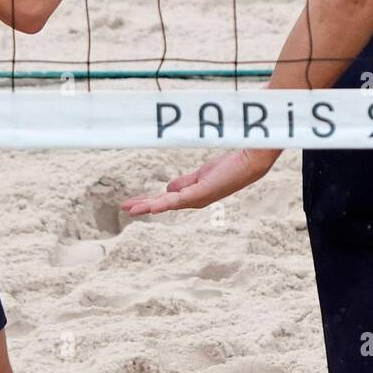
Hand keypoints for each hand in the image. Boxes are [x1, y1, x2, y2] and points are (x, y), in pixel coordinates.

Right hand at [121, 149, 275, 215]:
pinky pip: (180, 199)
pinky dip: (165, 202)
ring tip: (131, 209)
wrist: (247, 163)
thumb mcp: (200, 176)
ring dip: (148, 206)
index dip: (147, 201)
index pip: (164, 199)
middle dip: (143, 206)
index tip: (129, 205)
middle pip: (162, 204)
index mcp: (191, 195)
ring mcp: (197, 197)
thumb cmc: (228, 168)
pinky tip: (153, 206)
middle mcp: (193, 200)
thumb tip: (167, 188)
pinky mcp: (203, 192)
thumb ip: (184, 182)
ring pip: (167, 204)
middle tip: (124, 208)